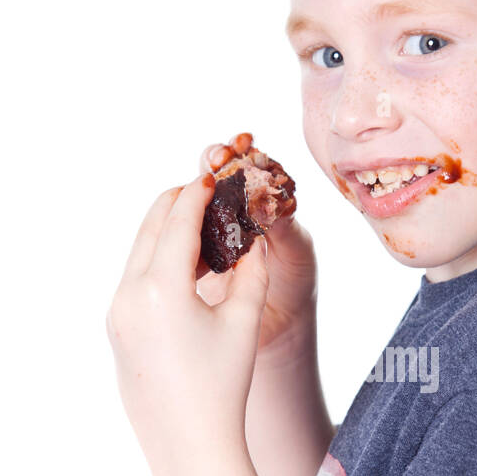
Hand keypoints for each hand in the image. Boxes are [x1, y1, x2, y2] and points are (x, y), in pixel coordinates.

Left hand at [106, 174, 267, 475]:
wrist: (190, 446)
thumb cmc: (223, 387)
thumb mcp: (245, 322)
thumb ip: (251, 272)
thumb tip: (253, 239)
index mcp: (161, 288)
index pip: (177, 220)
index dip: (198, 192)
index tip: (213, 174)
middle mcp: (129, 296)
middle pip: (150, 228)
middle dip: (177, 205)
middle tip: (204, 192)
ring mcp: (117, 315)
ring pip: (139, 254)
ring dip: (167, 236)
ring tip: (203, 233)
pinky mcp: (116, 332)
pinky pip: (135, 282)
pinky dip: (158, 265)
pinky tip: (188, 273)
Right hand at [197, 137, 317, 357]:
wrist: (281, 328)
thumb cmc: (296, 283)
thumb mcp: (297, 249)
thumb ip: (283, 223)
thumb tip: (265, 199)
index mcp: (264, 200)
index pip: (250, 166)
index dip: (241, 153)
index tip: (238, 147)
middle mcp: (235, 210)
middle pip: (217, 175)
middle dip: (213, 162)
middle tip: (215, 162)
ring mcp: (210, 231)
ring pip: (195, 201)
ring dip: (192, 191)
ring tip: (194, 188)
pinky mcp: (191, 256)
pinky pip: (181, 234)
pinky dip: (179, 225)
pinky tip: (180, 223)